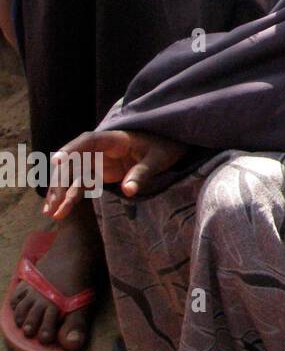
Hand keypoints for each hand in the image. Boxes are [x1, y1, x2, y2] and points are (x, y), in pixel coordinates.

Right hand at [43, 130, 187, 218]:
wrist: (166, 147)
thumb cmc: (163, 148)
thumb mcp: (158, 159)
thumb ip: (142, 173)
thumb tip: (128, 191)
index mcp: (114, 139)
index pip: (89, 141)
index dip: (72, 150)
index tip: (56, 161)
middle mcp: (100, 149)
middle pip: (74, 161)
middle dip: (61, 180)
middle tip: (54, 201)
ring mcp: (97, 161)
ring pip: (72, 174)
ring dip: (60, 192)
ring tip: (51, 212)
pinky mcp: (98, 173)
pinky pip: (79, 184)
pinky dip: (70, 196)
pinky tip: (60, 212)